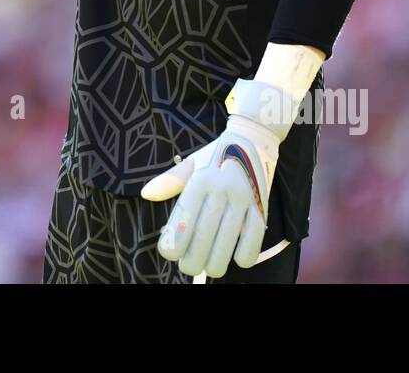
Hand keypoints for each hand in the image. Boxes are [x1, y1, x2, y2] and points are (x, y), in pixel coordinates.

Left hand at [141, 79, 294, 278]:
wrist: (254, 139)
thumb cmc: (215, 156)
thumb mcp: (191, 163)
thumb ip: (169, 181)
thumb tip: (146, 194)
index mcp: (201, 178)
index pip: (185, 215)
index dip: (175, 240)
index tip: (169, 253)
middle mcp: (221, 187)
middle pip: (204, 233)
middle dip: (193, 258)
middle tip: (188, 267)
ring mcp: (244, 197)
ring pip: (229, 239)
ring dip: (217, 261)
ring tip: (209, 269)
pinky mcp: (261, 204)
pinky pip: (255, 235)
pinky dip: (246, 253)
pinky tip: (237, 260)